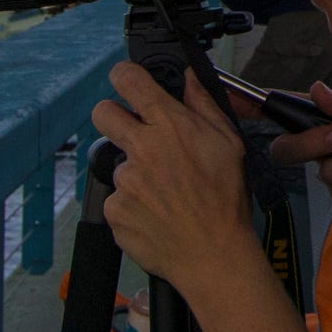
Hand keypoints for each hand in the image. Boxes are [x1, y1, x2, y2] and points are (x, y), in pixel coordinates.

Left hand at [92, 61, 261, 286]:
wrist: (213, 255)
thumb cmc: (225, 200)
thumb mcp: (229, 144)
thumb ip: (203, 105)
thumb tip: (189, 76)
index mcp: (170, 126)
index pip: (129, 80)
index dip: (124, 76)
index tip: (127, 81)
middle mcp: (142, 149)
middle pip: (102, 113)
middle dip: (113, 117)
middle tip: (134, 134)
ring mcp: (125, 182)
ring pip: (119, 165)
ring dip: (136, 174)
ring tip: (165, 195)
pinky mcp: (115, 211)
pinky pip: (118, 200)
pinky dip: (133, 206)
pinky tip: (156, 215)